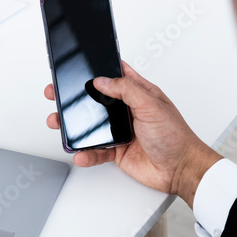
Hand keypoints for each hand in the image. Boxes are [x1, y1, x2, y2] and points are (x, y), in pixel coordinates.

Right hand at [44, 62, 221, 205]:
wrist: (181, 170)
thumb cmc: (176, 136)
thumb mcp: (151, 105)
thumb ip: (126, 90)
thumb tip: (103, 80)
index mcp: (138, 93)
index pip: (114, 75)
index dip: (96, 70)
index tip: (77, 67)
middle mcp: (127, 110)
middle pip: (95, 100)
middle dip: (74, 98)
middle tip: (56, 94)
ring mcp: (120, 131)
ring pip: (90, 126)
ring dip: (74, 126)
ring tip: (58, 123)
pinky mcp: (116, 151)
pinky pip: (95, 150)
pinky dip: (86, 153)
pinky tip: (80, 153)